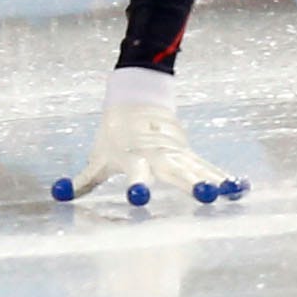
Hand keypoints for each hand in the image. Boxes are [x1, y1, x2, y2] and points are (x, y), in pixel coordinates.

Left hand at [54, 69, 244, 206]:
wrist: (138, 99)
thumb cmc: (113, 135)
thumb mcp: (98, 157)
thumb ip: (82, 181)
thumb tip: (57, 194)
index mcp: (134, 158)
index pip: (135, 174)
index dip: (136, 186)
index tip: (137, 198)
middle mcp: (158, 155)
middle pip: (176, 172)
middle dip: (189, 184)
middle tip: (205, 198)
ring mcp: (176, 152)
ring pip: (196, 168)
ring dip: (212, 180)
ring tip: (228, 193)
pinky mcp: (188, 152)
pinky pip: (207, 166)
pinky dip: (222, 177)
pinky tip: (239, 188)